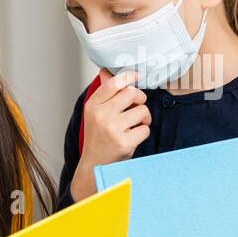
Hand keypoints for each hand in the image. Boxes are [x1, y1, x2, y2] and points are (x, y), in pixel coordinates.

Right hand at [70, 69, 150, 200]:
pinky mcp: (124, 142)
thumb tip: (105, 72)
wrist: (94, 165)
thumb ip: (103, 93)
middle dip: (140, 99)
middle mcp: (101, 115)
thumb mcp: (94, 113)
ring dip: (144, 118)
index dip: (128, 76)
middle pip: (132, 93)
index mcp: (93, 106)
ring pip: (142, 111)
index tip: (136, 76)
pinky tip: (133, 137)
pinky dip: (143, 132)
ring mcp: (113, 129)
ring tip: (135, 125)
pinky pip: (145, 129)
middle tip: (137, 107)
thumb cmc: (97, 137)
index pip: (113, 83)